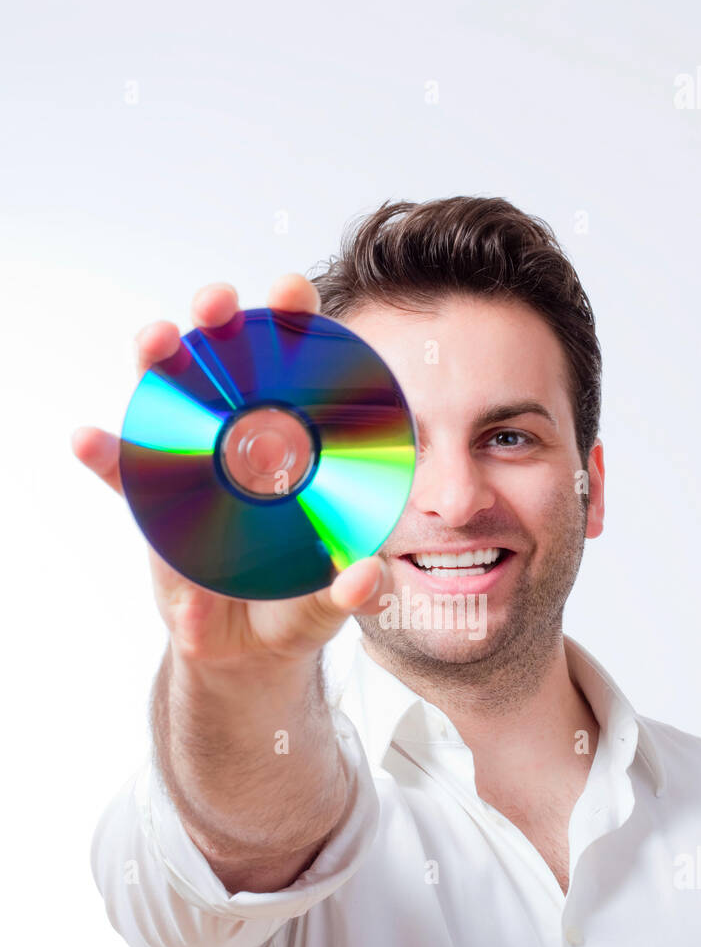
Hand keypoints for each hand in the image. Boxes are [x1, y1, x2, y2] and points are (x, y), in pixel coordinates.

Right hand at [71, 276, 393, 670]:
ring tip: (155, 341)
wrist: (246, 650)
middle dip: (220, 323)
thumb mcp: (330, 603)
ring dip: (160, 364)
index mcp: (293, 447)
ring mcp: (192, 470)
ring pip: (171, 402)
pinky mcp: (153, 509)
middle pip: (226, 368)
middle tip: (218, 304)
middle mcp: (239, 443)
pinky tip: (88, 439)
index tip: (292, 295)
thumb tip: (366, 575)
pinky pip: (126, 477)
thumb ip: (352, 592)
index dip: (293, 326)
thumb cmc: (295, 605)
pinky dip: (104, 455)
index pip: (296, 373)